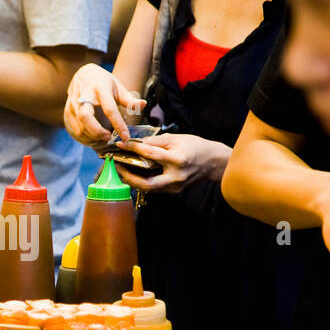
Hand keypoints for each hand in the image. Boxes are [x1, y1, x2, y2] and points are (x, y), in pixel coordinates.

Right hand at [64, 63, 145, 146]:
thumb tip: (143, 105)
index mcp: (100, 88)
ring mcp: (73, 104)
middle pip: (86, 118)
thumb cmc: (103, 82)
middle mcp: (84, 95)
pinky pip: (73, 129)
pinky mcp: (67, 111)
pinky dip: (83, 137)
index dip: (118, 124)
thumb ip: (129, 99)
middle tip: (108, 137)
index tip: (126, 136)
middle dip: (97, 132)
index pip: (109, 108)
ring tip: (102, 138)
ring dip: (91, 137)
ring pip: (79, 126)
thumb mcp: (118, 86)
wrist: (83, 73)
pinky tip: (92, 138)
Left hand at [116, 134, 230, 194]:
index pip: (150, 154)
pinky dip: (142, 181)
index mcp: (177, 160)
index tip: (120, 145)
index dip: (132, 149)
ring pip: (148, 188)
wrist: (212, 162)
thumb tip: (136, 143)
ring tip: (121, 170)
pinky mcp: (174, 191)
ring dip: (133, 180)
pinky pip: (154, 188)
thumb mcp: (176, 138)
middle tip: (116, 166)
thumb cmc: (195, 146)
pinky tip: (134, 174)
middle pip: (146, 183)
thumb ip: (155, 142)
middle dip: (128, 177)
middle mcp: (176, 176)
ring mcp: (175, 186)